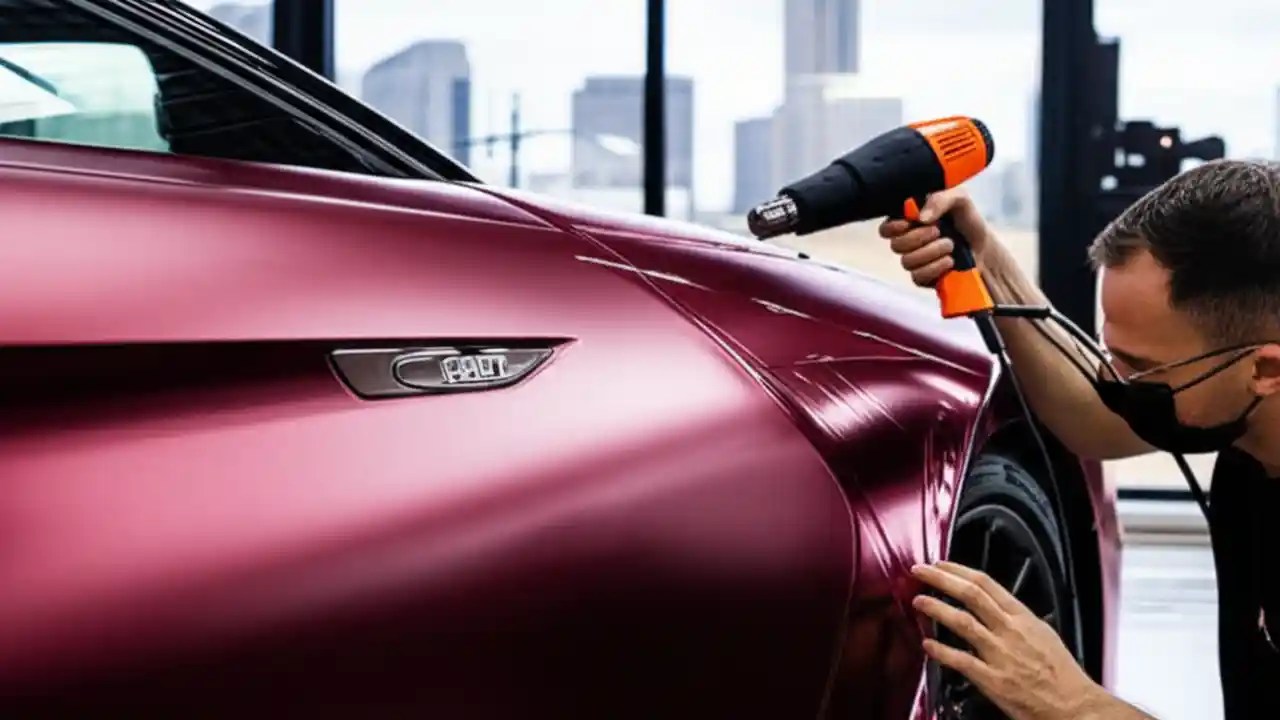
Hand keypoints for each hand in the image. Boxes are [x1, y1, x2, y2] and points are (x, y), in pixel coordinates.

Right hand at [877, 187, 995, 287]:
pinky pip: (918, 276)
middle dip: (919, 237)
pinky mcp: (923, 278)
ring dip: (931, 252)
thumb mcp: (958, 198)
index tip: (910, 222)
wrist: (984, 247)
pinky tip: (949, 261)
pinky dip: (936, 267)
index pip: (886, 228)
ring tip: (950, 245)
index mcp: (909, 221)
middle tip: (939, 230)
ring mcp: (915, 261)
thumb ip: (939, 199)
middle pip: (896, 245)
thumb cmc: (967, 220)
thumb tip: (920, 217)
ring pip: (907, 262)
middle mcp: (908, 242)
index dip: (893, 227)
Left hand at [910, 561, 1112, 719]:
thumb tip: (1001, 609)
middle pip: (971, 595)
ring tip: (918, 600)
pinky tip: (928, 645)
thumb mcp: (1044, 635)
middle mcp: (1010, 631)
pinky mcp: (994, 680)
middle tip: (920, 571)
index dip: (958, 570)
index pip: (986, 584)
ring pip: (963, 622)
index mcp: (1023, 618)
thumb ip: (1019, 620)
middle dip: (941, 579)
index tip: (940, 564)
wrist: (1076, 707)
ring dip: (937, 608)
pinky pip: (962, 661)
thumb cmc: (1062, 675)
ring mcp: (1001, 655)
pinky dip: (942, 652)